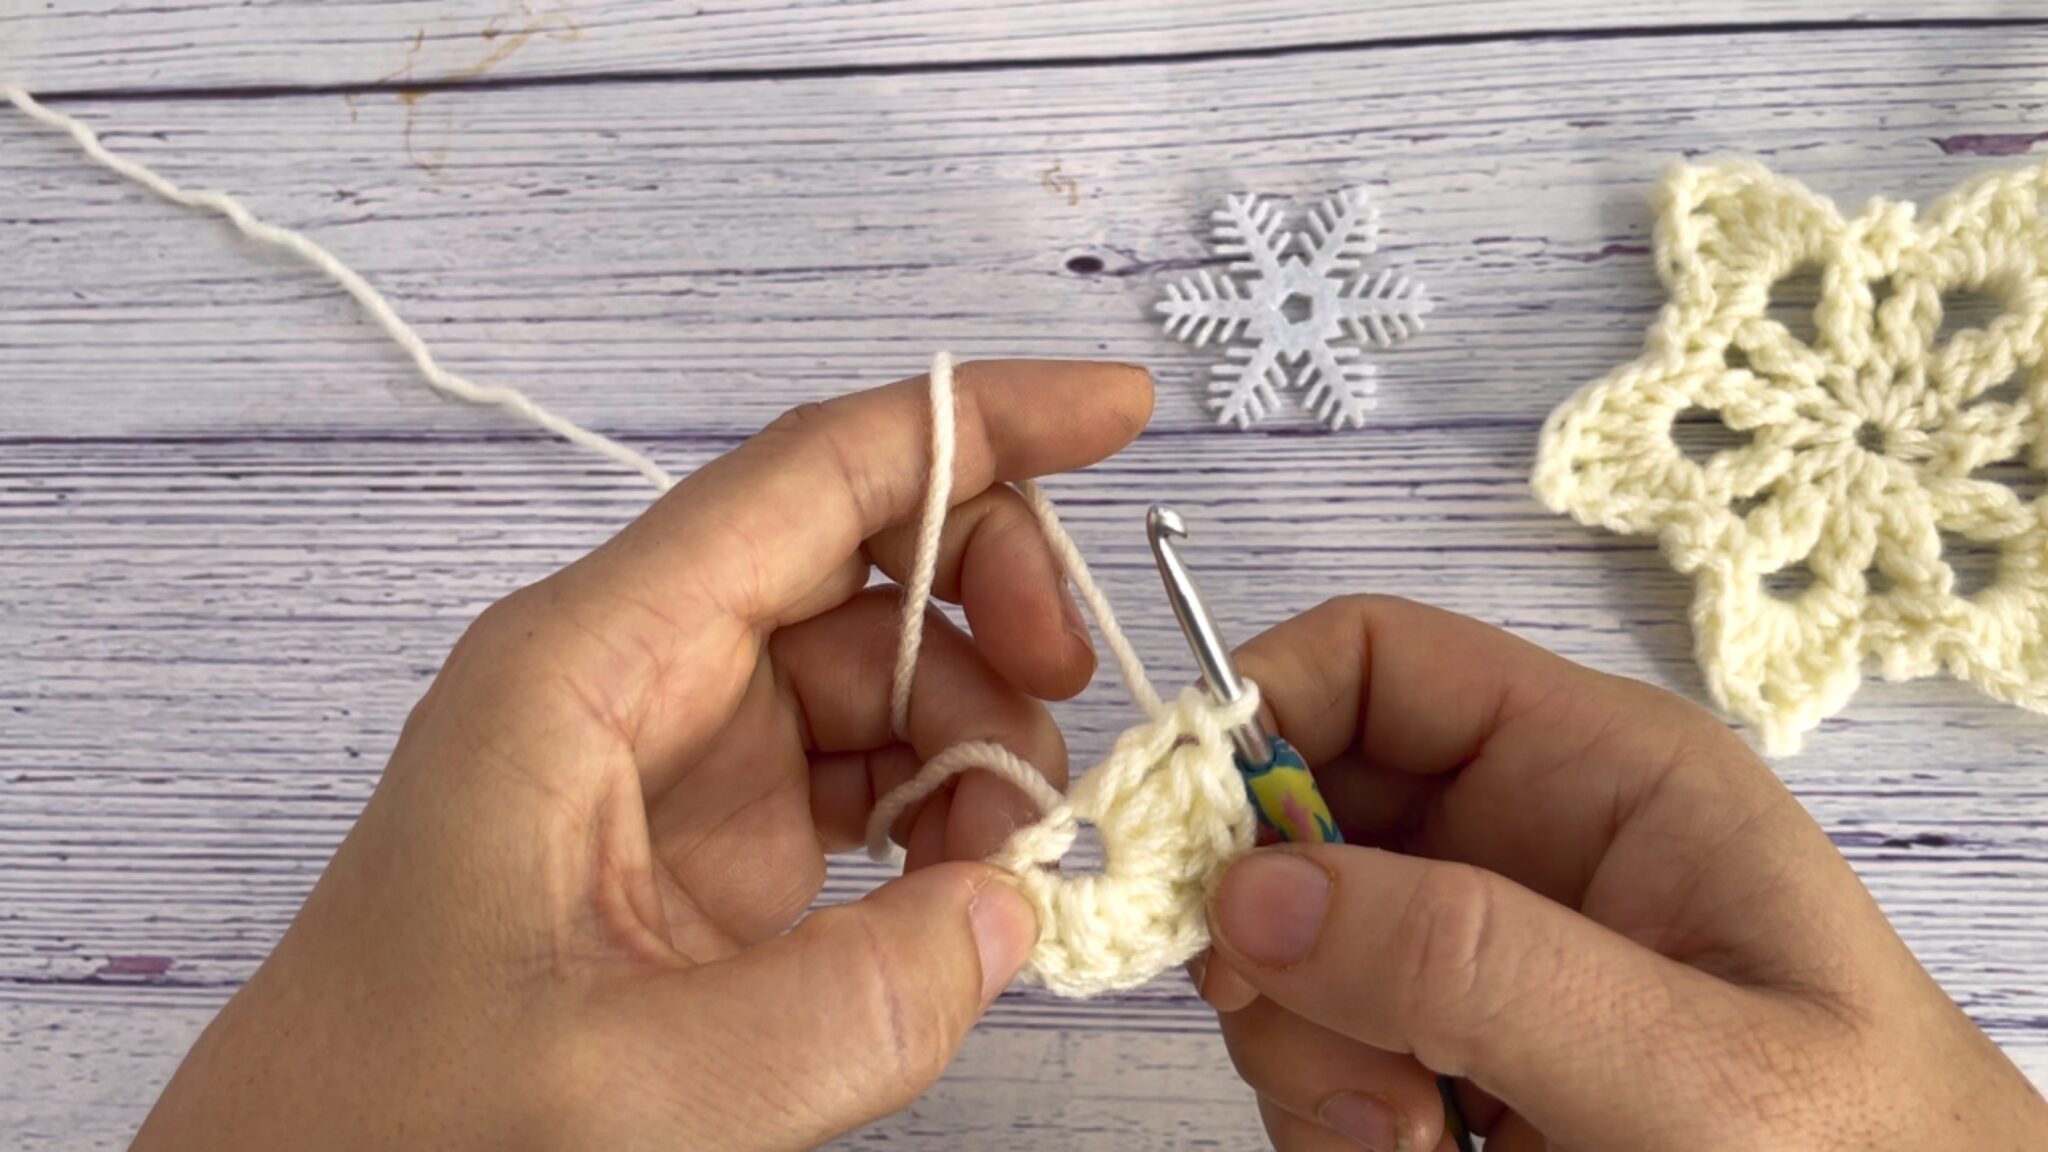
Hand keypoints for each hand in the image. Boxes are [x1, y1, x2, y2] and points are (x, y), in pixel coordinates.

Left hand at [132, 361, 1154, 1151]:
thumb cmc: (391, 1121)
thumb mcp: (626, 1089)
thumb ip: (849, 1009)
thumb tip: (1012, 911)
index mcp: (587, 665)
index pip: (811, 478)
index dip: (975, 424)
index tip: (1116, 410)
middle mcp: (637, 682)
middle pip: (863, 561)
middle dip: (994, 603)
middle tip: (1067, 705)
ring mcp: (680, 766)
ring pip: (882, 676)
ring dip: (980, 738)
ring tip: (1008, 855)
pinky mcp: (711, 850)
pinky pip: (866, 780)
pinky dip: (944, 816)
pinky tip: (964, 891)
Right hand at [1196, 596, 2046, 1150]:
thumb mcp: (1691, 1065)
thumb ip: (1477, 967)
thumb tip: (1253, 894)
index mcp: (1600, 770)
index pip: (1377, 661)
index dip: (1254, 710)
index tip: (1175, 836)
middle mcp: (1521, 842)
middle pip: (1298, 815)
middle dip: (1272, 932)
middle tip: (1320, 1045)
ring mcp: (1477, 956)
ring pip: (1286, 950)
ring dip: (1302, 1047)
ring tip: (1410, 1139)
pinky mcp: (1449, 1056)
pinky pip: (1312, 1051)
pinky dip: (1327, 1114)